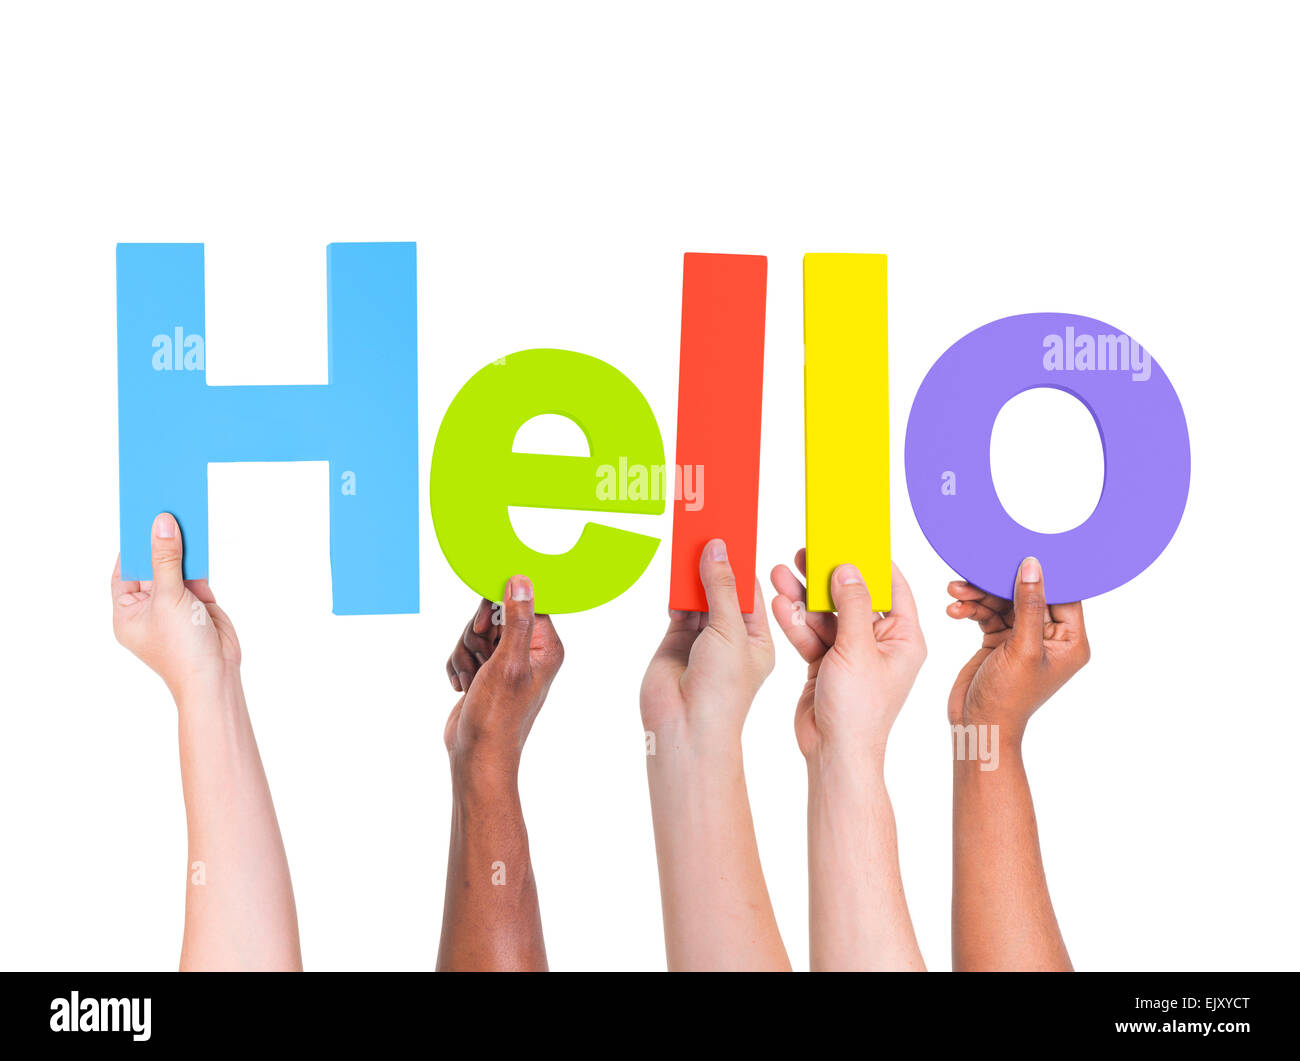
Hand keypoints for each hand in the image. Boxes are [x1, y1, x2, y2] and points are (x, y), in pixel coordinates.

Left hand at [111, 513, 240, 700]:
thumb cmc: (182, 649)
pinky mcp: (198, 603)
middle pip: (151, 566)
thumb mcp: (169, 598)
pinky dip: (198, 557)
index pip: (125, 572)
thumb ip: (166, 559)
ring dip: (180, 547)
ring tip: (182, 514)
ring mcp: (175, 605)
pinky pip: (195, 573)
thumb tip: (161, 524)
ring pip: (175, 568)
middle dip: (158, 542)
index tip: (139, 518)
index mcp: (127, 613)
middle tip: (162, 509)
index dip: (132, 546)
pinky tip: (199, 535)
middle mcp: (149, 608)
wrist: (216, 675)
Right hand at [443, 575, 562, 779]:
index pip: (524, 602)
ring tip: (473, 679)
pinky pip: (465, 650)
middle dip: (477, 636)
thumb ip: (517, 621)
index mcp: (546, 646)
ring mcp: (506, 662)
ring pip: (475, 632)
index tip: (483, 626)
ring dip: (465, 654)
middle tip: (481, 658)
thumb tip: (522, 581)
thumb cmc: (497, 717)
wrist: (476, 757)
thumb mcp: (508, 664)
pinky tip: (464, 686)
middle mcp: (529, 651)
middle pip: (495, 614)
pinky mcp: (486, 671)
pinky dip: (458, 666)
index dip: (497, 608)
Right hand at [639, 539, 773, 750]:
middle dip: (718, 565)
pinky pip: (679, 608)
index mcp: (758, 640)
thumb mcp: (731, 632)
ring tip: (691, 541)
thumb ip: (721, 588)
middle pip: (725, 592)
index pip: (753, 593)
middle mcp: (732, 639)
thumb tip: (717, 549)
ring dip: (696, 573)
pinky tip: (676, 569)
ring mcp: (703, 641)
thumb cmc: (723, 691)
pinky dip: (677, 590)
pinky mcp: (677, 643)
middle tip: (710, 529)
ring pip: (701, 597)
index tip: (735, 534)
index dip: (743, 563)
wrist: (685, 728)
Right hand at [770, 550, 925, 764]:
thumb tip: (848, 568)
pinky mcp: (827, 664)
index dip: (873, 563)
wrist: (834, 753)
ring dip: (803, 598)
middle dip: (827, 577)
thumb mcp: (857, 650)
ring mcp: (851, 654)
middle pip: (852, 598)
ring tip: (778, 574)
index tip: (852, 539)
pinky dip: (795, 621)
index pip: (893, 589)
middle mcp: (878, 643)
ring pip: (826, 615)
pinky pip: (811, 634)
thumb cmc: (860, 711)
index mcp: (902, 639)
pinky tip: (778, 604)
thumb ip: (852, 606)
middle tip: (805, 553)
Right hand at [945, 557, 1089, 740]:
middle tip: (974, 575)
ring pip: (1003, 602)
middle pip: (1027, 594)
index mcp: (1070, 642)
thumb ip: (1029, 605)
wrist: (979, 726)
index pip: (1063, 595)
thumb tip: (1033, 567)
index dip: (1043, 575)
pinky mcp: (1000, 641)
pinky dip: (971, 609)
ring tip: (955, 593)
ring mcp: (1023, 638)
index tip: (1020, 555)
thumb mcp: (1023, 648)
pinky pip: (987, 614)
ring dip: (978, 596)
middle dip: (997, 585)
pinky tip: (954, 610)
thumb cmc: (1009, 698)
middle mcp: (1049, 637)